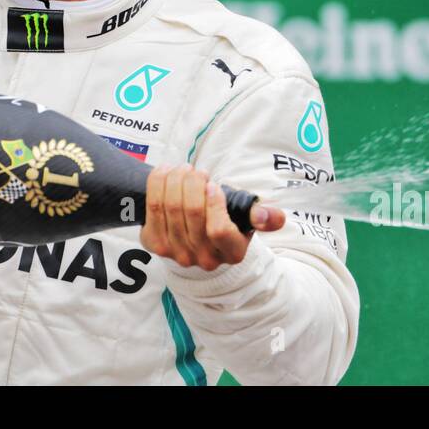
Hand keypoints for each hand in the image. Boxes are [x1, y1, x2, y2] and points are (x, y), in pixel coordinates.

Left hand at [139, 165, 283, 270]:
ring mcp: (177, 254)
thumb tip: (276, 217)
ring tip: (183, 170)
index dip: (213, 203)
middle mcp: (203, 259)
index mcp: (231, 252)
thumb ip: (263, 216)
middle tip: (196, 170)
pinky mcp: (155, 244)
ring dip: (174, 179)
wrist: (196, 236)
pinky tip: (165, 173)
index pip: (218, 230)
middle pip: (191, 212)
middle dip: (192, 182)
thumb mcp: (246, 217)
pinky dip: (158, 183)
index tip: (212, 185)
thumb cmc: (226, 220)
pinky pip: (153, 207)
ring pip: (170, 207)